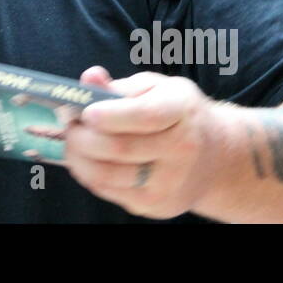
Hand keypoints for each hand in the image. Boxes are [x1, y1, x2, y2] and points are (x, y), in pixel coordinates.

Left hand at [60, 66, 221, 218]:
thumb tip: (89, 77)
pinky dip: (88, 174)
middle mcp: (183, 149)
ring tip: (71, 141)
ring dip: (77, 157)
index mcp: (182, 110)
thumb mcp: (157, 88)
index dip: (110, 115)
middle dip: (81, 136)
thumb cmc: (177, 114)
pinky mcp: (157, 205)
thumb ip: (120, 86)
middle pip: (119, 148)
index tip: (85, 111)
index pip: (146, 116)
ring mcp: (171, 182)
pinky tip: (85, 159)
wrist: (215, 156)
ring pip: (108, 174)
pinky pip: (109, 191)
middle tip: (67, 124)